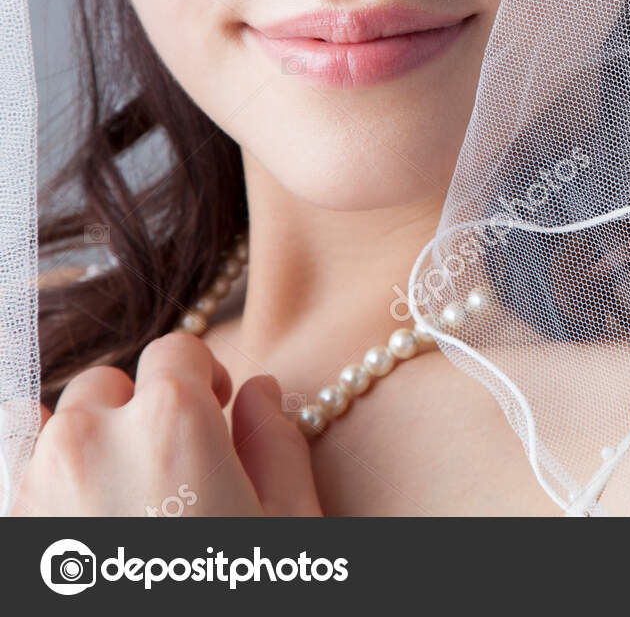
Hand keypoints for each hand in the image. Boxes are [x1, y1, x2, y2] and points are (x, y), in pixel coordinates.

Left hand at [9, 332, 321, 515]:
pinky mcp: (12, 520)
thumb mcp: (290, 522)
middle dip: (141, 411)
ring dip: (95, 445)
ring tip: (129, 498)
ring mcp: (39, 481)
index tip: (215, 416)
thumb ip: (277, 444)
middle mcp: (93, 436)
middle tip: (173, 464)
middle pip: (111, 383)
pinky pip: (19, 466)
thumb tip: (261, 394)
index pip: (177, 349)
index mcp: (172, 419)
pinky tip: (80, 507)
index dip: (203, 379)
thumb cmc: (232, 594)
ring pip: (62, 426)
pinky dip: (46, 475)